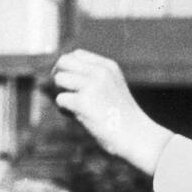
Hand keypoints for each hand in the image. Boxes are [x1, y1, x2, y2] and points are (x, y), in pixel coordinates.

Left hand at [48, 50, 172, 174]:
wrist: (136, 137)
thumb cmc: (121, 119)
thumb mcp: (110, 90)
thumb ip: (90, 80)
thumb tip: (54, 78)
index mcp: (108, 66)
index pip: (76, 55)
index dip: (67, 68)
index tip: (69, 84)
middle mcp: (100, 72)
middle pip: (64, 61)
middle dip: (57, 76)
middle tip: (63, 93)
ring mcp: (92, 86)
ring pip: (59, 79)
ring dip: (60, 94)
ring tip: (73, 108)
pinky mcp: (84, 103)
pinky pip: (60, 100)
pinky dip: (64, 110)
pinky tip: (76, 118)